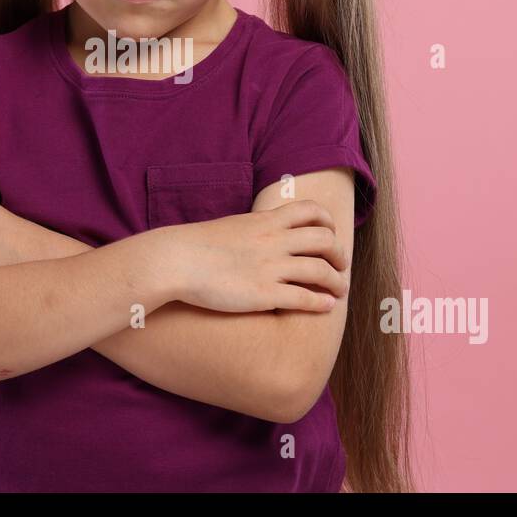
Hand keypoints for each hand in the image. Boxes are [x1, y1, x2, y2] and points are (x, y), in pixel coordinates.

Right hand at [150, 199, 349, 313]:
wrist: (176, 260)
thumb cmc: (197, 245)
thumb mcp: (232, 226)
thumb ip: (254, 229)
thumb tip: (262, 233)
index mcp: (265, 221)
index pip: (310, 210)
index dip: (327, 221)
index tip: (330, 232)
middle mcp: (274, 241)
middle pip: (324, 239)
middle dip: (338, 253)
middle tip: (340, 264)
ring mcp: (270, 267)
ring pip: (321, 271)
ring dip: (336, 281)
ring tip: (339, 290)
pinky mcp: (264, 294)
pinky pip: (304, 298)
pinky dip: (321, 303)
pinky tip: (326, 306)